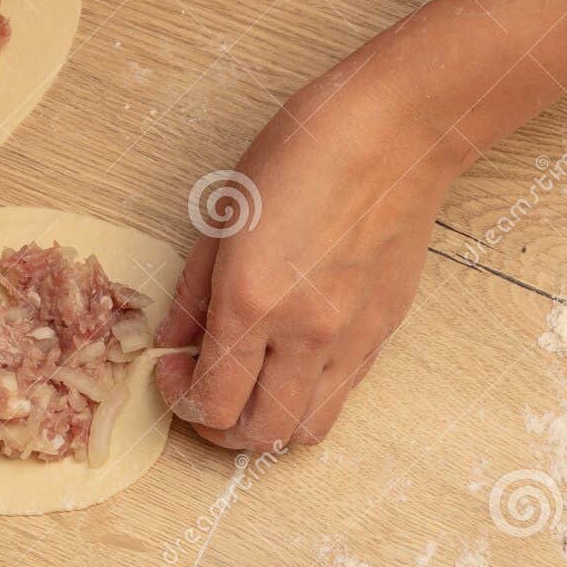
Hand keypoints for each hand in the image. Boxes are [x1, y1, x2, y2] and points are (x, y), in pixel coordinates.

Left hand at [154, 56, 466, 450]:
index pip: (212, 402)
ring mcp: (351, 339)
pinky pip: (342, 396)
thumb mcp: (223, 216)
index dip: (182, 400)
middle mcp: (304, 334)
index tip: (173, 371)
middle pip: (258, 434)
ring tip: (250, 387)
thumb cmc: (302, 155)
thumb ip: (193, 293)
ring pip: (306, 430)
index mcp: (252, 301)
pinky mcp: (383, 333)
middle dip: (218, 426)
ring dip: (268, 423)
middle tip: (204, 390)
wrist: (394, 133)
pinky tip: (290, 360)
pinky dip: (308, 396)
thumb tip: (172, 342)